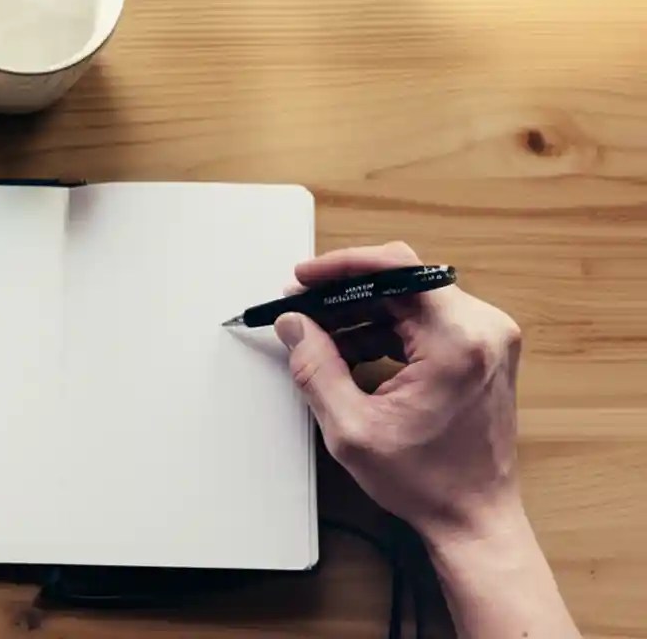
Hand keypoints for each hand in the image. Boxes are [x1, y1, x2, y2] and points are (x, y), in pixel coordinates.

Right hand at [274, 241, 580, 636]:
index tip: (304, 278)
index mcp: (457, 342)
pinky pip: (426, 317)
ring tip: (320, 336)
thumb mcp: (352, 429)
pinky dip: (386, 327)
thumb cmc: (428, 483)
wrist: (475, 516)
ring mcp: (489, 336)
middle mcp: (483, 329)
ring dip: (362, 311)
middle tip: (302, 308)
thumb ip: (315, 368)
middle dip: (345, 292)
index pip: (396, 268)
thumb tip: (293, 324)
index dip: (341, 266)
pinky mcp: (484, 347)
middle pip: (401, 280)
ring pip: (410, 297)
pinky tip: (352, 349)